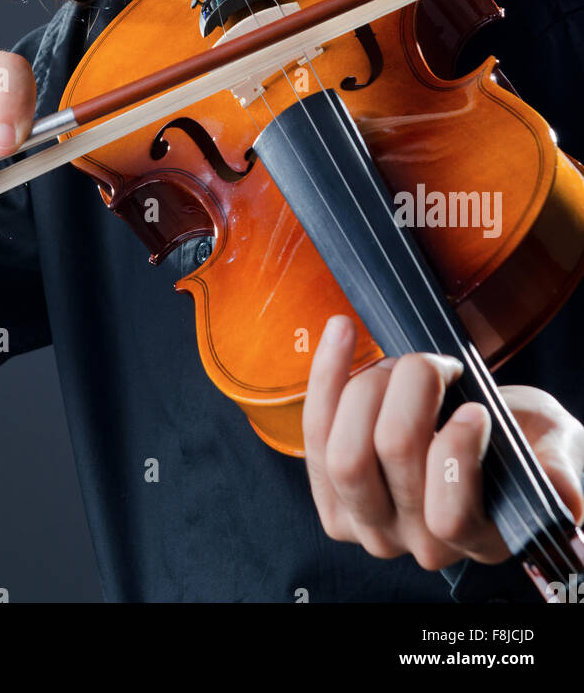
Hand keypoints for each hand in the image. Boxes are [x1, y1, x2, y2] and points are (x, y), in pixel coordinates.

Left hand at [302, 314, 583, 568]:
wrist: (485, 446)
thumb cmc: (521, 446)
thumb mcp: (552, 457)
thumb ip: (555, 475)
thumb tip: (562, 494)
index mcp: (476, 539)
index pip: (450, 515)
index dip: (458, 451)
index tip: (477, 408)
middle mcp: (416, 542)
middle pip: (391, 461)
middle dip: (411, 389)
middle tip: (434, 364)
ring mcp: (367, 523)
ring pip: (343, 452)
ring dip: (369, 385)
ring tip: (396, 364)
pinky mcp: (330, 494)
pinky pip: (314, 433)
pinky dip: (325, 374)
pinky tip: (342, 330)